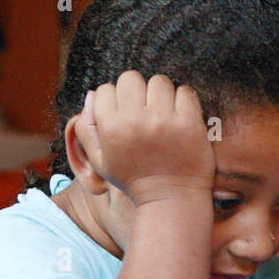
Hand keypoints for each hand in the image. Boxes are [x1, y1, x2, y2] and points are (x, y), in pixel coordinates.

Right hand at [74, 70, 214, 205]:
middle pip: (131, 78)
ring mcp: (164, 120)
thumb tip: (92, 94)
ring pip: (159, 81)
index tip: (125, 114)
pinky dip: (183, 101)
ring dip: (161, 93)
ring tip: (163, 113)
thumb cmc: (134, 180)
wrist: (171, 200)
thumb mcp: (100, 162)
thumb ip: (87, 129)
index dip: (115, 100)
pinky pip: (184, 92)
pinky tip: (180, 117)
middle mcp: (136, 120)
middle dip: (136, 91)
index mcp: (111, 128)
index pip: (106, 89)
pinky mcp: (190, 123)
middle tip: (144, 109)